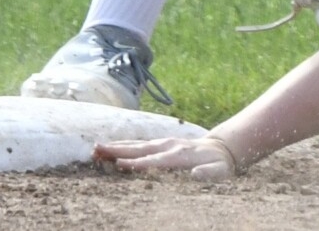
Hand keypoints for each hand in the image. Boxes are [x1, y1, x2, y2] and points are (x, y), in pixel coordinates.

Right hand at [93, 135, 238, 180]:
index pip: (155, 160)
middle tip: (97, 150)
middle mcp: (169, 146)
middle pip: (140, 149)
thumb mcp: (219, 172)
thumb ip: (209, 173)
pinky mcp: (161, 143)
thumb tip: (196, 174)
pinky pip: (139, 145)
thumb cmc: (219, 165)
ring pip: (136, 145)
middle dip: (118, 150)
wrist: (221, 148)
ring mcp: (164, 143)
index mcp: (180, 156)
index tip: (119, 165)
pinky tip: (110, 148)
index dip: (138, 163)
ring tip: (96, 148)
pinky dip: (124, 145)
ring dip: (116, 146)